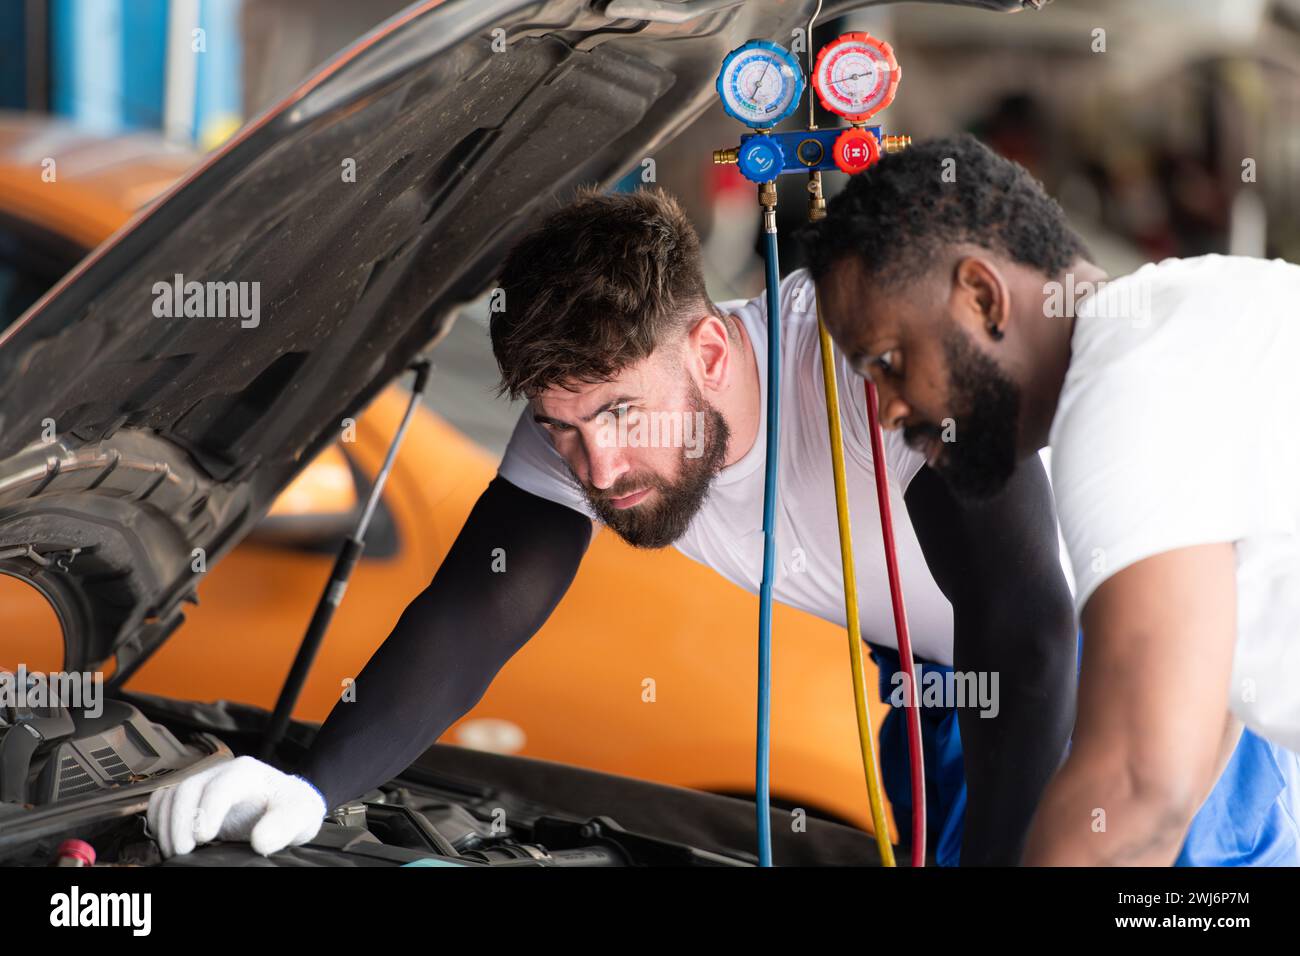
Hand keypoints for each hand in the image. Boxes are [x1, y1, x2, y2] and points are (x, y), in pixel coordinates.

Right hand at [146, 755, 327, 857]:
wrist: (286, 803)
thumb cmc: (293, 806)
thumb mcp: (301, 814)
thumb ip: (284, 825)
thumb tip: (261, 840)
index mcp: (247, 773)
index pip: (220, 787)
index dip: (207, 811)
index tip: (203, 838)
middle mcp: (222, 773)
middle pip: (188, 789)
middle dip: (180, 822)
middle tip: (183, 851)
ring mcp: (205, 783)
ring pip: (171, 795)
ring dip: (167, 824)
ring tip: (176, 850)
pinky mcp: (194, 797)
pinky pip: (164, 801)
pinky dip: (160, 821)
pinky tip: (170, 841)